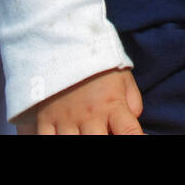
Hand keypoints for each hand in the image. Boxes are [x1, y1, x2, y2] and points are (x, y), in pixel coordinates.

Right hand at [20, 68, 143, 134]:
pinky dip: (51, 141)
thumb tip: (135, 120)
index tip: (139, 140)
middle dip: (103, 141)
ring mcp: (66, 118)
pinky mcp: (45, 118)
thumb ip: (133, 102)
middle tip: (104, 133)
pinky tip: (62, 135)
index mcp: (112, 104)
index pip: (130, 132)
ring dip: (79, 142)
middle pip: (98, 142)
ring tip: (83, 134)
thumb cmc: (98, 65)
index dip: (137, 140)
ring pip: (72, 144)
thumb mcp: (123, 77)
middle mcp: (90, 114)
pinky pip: (45, 139)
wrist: (65, 41)